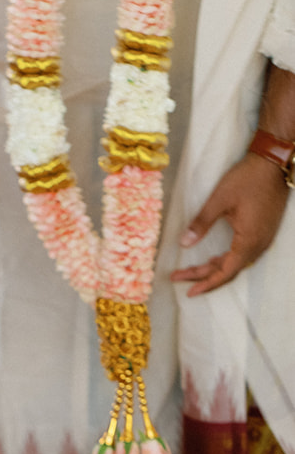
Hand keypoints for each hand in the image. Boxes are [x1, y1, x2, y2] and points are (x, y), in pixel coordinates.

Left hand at [171, 154, 289, 296]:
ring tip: (191, 270)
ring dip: (214, 268)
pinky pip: (244, 253)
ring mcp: (264, 238)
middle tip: (179, 276)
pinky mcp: (264, 231)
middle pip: (229, 270)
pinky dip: (227, 259)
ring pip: (237, 262)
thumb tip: (184, 243)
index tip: (188, 290)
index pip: (226, 272)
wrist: (274, 163)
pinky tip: (214, 258)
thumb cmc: (248, 178)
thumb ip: (202, 223)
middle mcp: (259, 244)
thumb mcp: (219, 200)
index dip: (206, 283)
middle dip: (203, 276)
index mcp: (249, 240)